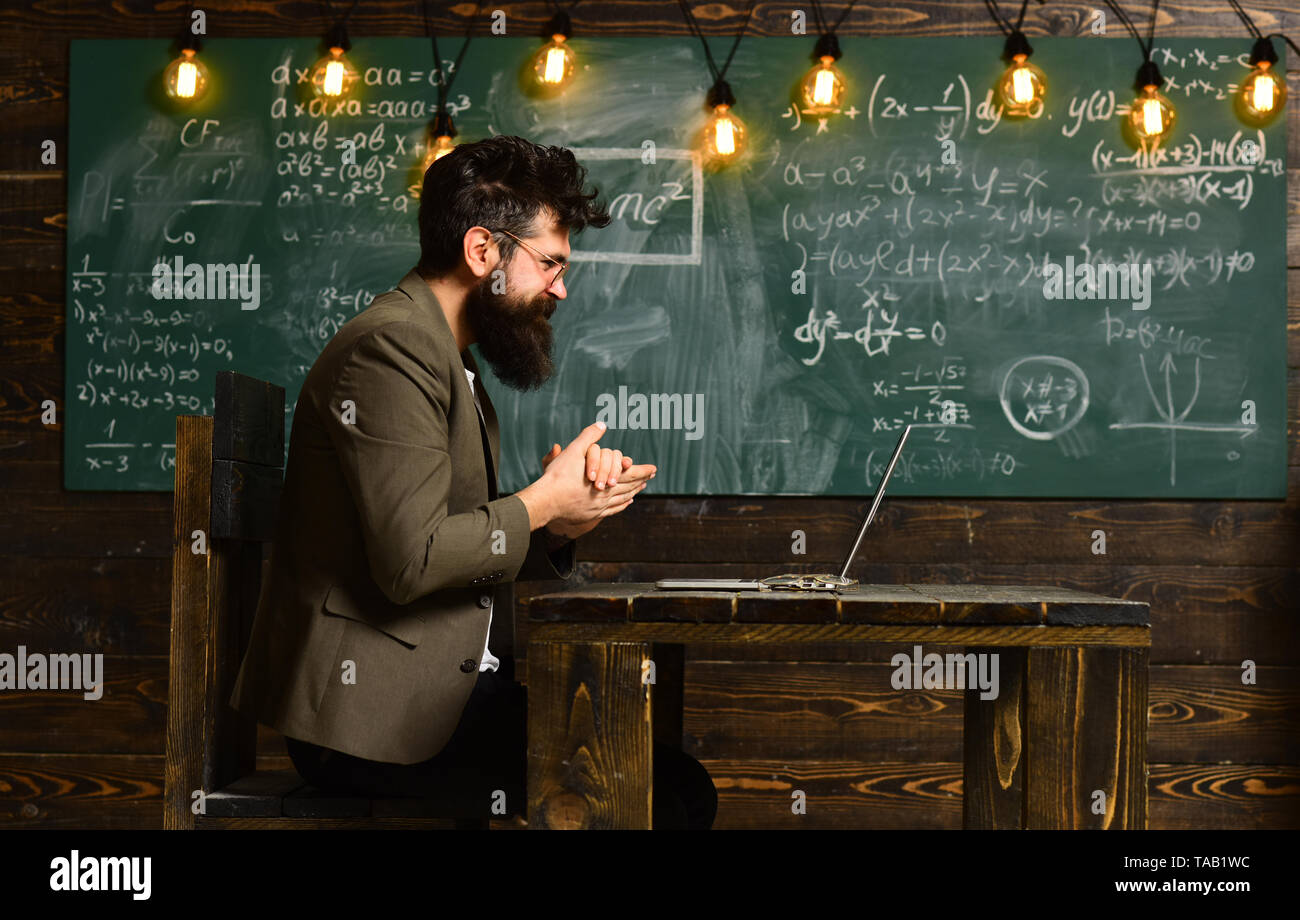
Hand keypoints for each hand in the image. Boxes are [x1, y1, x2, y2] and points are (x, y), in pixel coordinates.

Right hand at [535, 427, 656, 538]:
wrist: (546, 501)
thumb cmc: (558, 476)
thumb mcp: (573, 451)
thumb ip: (589, 437)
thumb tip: (602, 423)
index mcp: (605, 480)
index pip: (630, 474)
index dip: (642, 471)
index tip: (653, 469)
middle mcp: (606, 496)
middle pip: (628, 487)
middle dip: (641, 480)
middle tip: (651, 476)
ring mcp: (599, 507)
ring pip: (621, 499)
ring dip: (633, 492)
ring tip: (641, 487)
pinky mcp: (591, 515)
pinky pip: (612, 510)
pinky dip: (622, 505)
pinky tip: (627, 502)